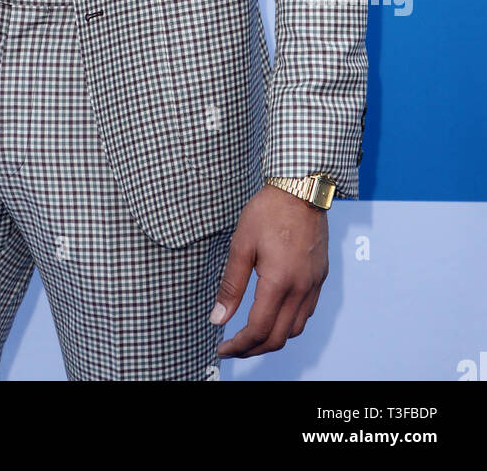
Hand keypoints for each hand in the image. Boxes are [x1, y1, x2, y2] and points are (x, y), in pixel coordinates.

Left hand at [210, 184, 328, 357]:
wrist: (302, 189)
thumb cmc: (268, 212)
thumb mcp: (241, 245)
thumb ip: (231, 285)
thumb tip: (218, 317)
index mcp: (279, 282)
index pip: (258, 330)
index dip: (239, 345)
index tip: (223, 347)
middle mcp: (300, 289)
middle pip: (278, 337)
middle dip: (254, 348)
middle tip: (234, 346)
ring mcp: (313, 284)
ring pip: (295, 329)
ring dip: (273, 338)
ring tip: (252, 335)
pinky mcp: (320, 276)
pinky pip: (307, 312)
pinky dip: (289, 323)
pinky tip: (275, 314)